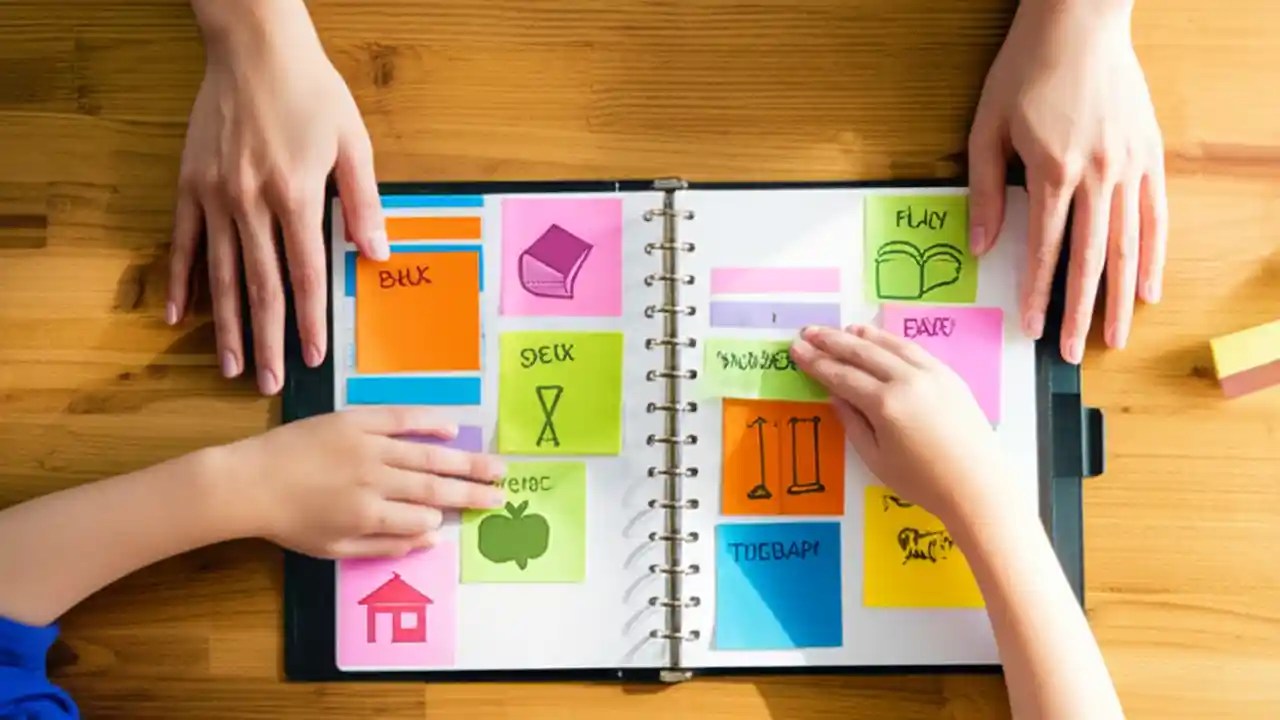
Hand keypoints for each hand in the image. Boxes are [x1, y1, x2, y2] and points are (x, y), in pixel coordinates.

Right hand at [167, 0, 388, 394]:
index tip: (312, 357)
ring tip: (228, 366)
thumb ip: (363, 202)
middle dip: (266, 340)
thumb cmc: (311, 92)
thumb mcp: (352, 142)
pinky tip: (180, 316)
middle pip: (261, 286)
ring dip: (226, 325)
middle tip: (265, 383)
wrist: (254, 48)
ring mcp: (216, 196)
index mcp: (297, 196)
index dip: (309, 320)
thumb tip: (377, 254)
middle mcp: (252, 203)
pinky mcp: (190, 184)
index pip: (305, 274)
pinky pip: (184, 243)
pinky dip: (182, 281)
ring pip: (222, 274)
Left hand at [220, 406, 505, 558]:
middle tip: (504, 491)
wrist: (248, 482)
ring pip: (426, 454)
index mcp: (369, 514)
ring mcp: (367, 446)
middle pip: (435, 486)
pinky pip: (400, 418)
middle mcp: (375, 480)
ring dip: (464, 461)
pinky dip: (428, 422)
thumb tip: (432, 539)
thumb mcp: (334, 548)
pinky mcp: (355, 420)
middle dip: (473, 490)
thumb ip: (385, 545)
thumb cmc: (289, 522)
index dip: (445, 518)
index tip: (462, 516)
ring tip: (494, 464)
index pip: (422, 517)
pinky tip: (453, 426)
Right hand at [790, 324, 1011, 525]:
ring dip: (862, 335)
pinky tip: (878, 339)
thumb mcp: (877, 459)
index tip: (797, 350)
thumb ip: (853, 423)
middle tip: (808, 332)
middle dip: (832, 341)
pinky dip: (891, 341)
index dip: (816, 362)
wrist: (977, 485)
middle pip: (862, 353)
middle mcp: (908, 381)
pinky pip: (913, 349)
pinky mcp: (949, 375)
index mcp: (886, 404)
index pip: (842, 376)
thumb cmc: (923, 482)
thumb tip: (835, 395)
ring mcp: (932, 374)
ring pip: (889, 345)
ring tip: (841, 330)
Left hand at [968, 0, 1166, 362]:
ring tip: (1114, 336)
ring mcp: (1130, 166)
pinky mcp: (1149, 154)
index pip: (1046, 249)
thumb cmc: (1026, 70)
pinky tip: (1147, 287)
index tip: (1034, 327)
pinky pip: (1156, 216)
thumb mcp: (987, 127)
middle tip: (1074, 352)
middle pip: (1091, 259)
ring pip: (1128, 245)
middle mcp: (1098, 174)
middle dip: (1081, 311)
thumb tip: (983, 246)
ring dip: (1120, 296)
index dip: (1040, 293)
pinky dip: (1153, 255)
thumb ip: (984, 190)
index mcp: (1053, 170)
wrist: (1078, 21)